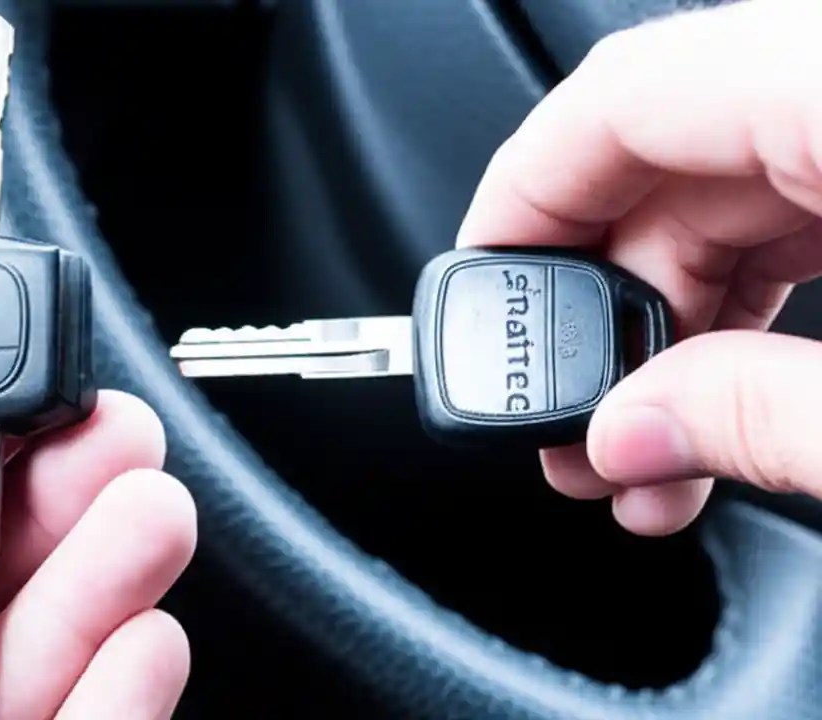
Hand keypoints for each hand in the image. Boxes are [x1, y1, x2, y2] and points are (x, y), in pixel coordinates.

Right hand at [457, 0, 821, 535]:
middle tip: (578, 432)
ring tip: (657, 457)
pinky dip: (761, 311)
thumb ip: (761, 422)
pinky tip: (739, 409)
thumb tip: (630, 436)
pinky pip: (810, 212)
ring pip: (739, 200)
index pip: (621, 100)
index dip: (518, 201)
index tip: (478, 297)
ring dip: (682, 335)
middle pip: (670, 167)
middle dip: (606, 318)